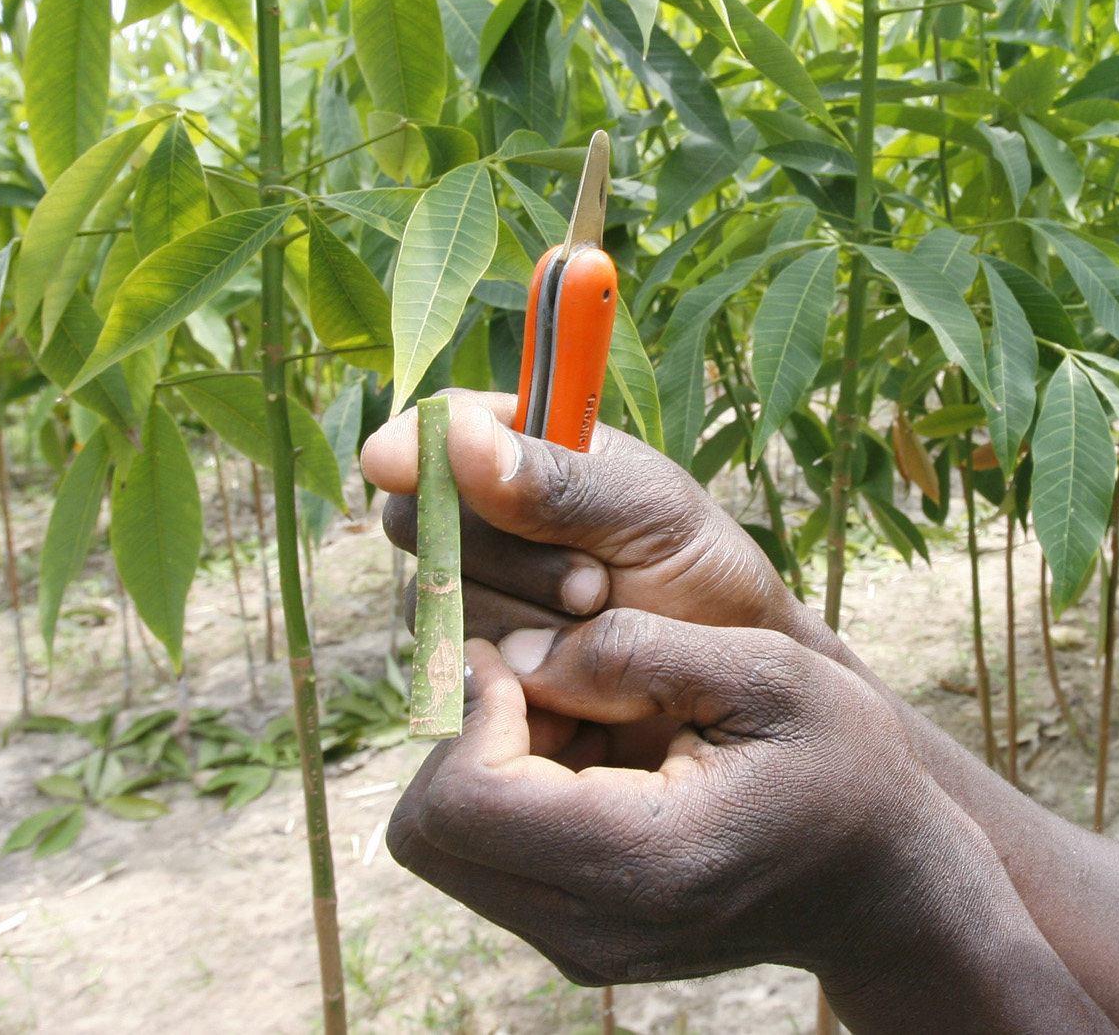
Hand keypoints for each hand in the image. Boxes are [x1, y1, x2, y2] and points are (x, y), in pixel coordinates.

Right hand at [361, 391, 804, 643]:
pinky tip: (567, 681)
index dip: (414, 443)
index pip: (446, 427)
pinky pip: (449, 663)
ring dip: (522, 624)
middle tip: (596, 585)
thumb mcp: (650, 516)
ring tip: (600, 628)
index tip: (391, 462)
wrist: (727, 692)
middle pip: (421, 517)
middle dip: (509, 559)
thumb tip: (455, 433)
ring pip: (435, 597)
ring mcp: (472, 591)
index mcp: (535, 450)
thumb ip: (559, 483)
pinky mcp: (470, 664)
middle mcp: (488, 516)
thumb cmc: (701, 580)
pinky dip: (510, 675)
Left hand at [387, 611, 1115, 1032]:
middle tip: (551, 684)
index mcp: (645, 860)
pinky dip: (514, 796)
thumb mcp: (772, 673)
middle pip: (428, 831)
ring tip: (586, 720)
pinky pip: (487, 862)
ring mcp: (580, 948)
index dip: (474, 707)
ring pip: (445, 846)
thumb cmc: (844, 765)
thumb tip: (516, 653)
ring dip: (488, 763)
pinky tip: (596, 760)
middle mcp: (595, 927)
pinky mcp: (576, 944)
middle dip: (468, 735)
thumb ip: (643, 650)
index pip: (465, 798)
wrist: (886, 884)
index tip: (530, 652)